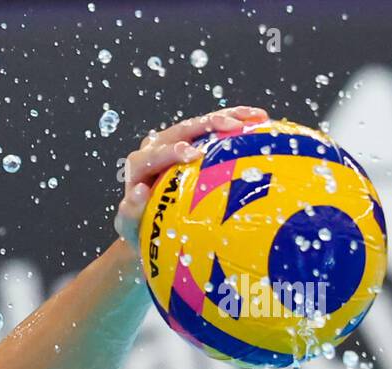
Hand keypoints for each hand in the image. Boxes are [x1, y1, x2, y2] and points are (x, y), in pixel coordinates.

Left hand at [114, 105, 269, 248]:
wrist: (152, 225)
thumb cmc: (142, 229)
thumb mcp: (130, 227)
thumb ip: (130, 213)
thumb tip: (139, 191)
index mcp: (139, 165)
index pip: (154, 154)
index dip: (172, 151)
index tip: (192, 155)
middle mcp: (157, 148)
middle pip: (181, 130)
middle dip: (207, 125)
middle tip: (231, 127)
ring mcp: (177, 142)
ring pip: (202, 123)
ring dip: (229, 117)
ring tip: (256, 117)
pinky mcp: (196, 142)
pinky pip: (217, 130)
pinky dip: (238, 123)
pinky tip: (262, 121)